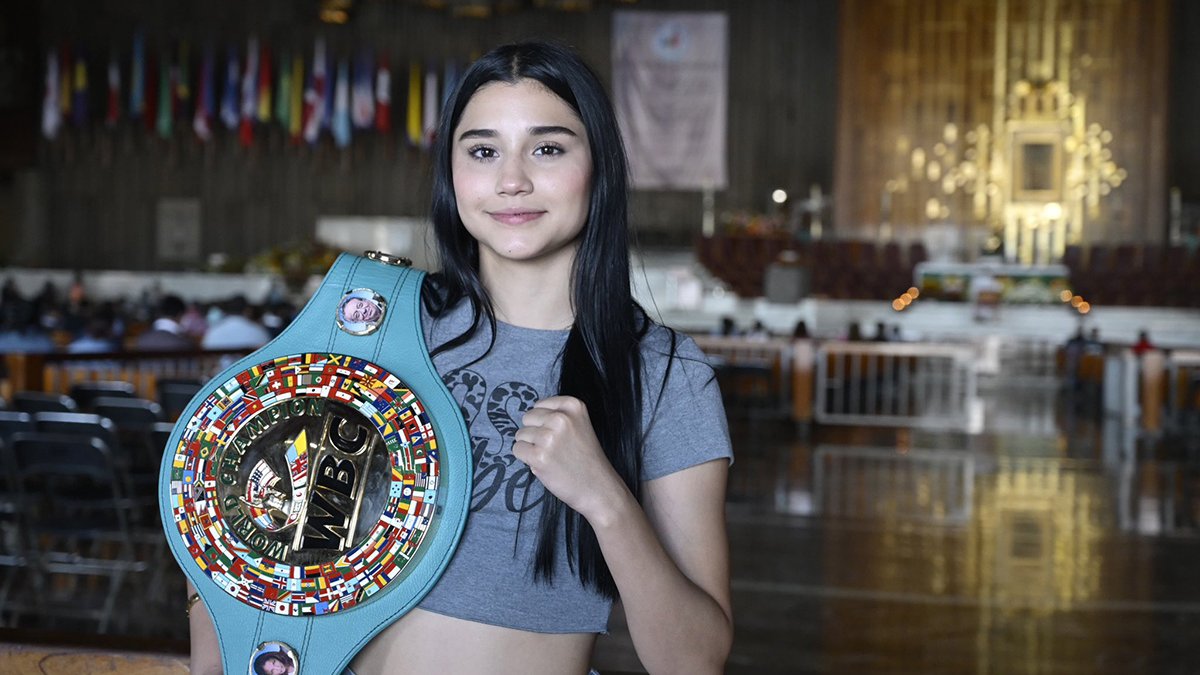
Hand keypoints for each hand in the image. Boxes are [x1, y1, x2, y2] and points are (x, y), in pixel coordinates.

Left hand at [512, 395, 628, 522]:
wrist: (598, 488)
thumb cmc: (587, 459)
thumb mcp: (581, 425)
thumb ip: (559, 416)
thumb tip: (528, 420)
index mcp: (573, 406)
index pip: (539, 405)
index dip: (544, 422)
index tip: (558, 435)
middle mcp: (561, 418)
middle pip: (527, 418)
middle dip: (534, 433)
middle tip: (553, 448)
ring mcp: (549, 436)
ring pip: (520, 435)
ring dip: (530, 447)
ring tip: (551, 457)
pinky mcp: (539, 456)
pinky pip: (517, 450)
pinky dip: (526, 459)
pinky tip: (543, 465)